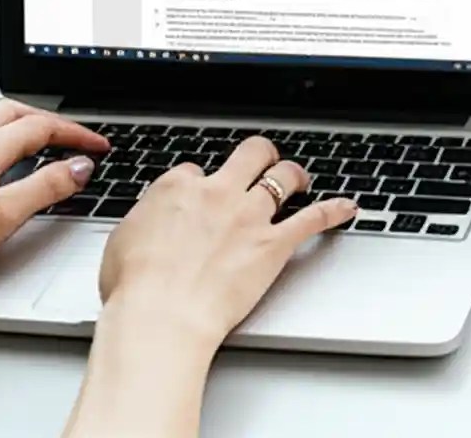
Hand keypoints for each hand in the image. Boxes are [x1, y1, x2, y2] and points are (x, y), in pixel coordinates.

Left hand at [0, 99, 108, 292]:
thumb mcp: (4, 215)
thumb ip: (47, 187)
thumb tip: (79, 168)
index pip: (42, 127)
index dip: (77, 134)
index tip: (98, 146)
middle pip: (15, 112)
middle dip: (51, 120)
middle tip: (75, 138)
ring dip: (24, 124)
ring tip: (44, 141)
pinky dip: (1, 138)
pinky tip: (1, 160)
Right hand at [97, 136, 357, 343]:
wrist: (162, 315)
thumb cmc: (136, 287)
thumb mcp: (124, 240)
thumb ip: (148, 219)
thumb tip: (152, 219)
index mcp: (178, 188)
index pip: (196, 169)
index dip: (202, 182)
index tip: (205, 195)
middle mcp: (218, 193)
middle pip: (249, 154)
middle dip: (259, 156)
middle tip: (264, 162)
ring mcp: (249, 216)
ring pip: (283, 177)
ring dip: (295, 174)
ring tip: (300, 178)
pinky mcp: (274, 243)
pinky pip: (314, 218)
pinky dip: (335, 210)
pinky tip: (347, 207)